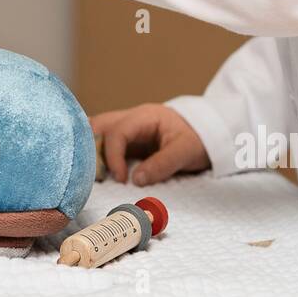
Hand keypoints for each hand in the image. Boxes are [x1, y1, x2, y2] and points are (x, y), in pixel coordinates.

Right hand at [90, 103, 211, 185]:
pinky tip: (96, 171)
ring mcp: (127, 128)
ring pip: (96, 132)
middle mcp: (130, 118)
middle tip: (92, 174)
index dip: (113, 156)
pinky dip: (96, 155)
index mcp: (144, 117)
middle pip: (97, 125)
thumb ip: (162, 165)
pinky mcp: (127, 140)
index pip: (117, 132)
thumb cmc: (197, 139)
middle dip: (89, 148)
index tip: (120, 179)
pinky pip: (103, 142)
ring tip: (90, 173)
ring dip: (90, 151)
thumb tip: (136, 180)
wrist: (208, 133)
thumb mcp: (185, 152)